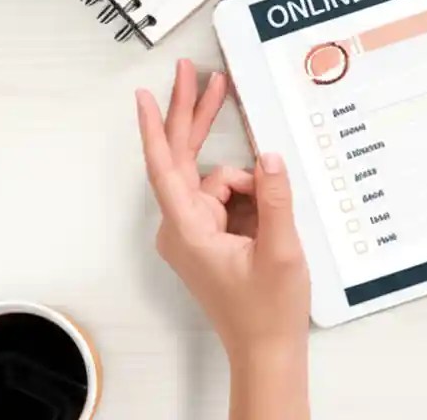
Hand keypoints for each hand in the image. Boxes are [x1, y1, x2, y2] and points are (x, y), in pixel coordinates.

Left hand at [135, 59, 309, 361]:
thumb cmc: (265, 311)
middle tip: (206, 78)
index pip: (165, 168)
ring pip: (218, 180)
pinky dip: (253, 198)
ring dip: (248, 182)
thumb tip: (268, 158)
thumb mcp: (280, 251)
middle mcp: (184, 228)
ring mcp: (197, 231)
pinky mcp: (212, 235)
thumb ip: (275, 200)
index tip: (146, 96)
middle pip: (185, 160)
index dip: (155, 128)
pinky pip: (230, 198)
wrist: (266, 348)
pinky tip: (271, 215)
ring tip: (272, 211)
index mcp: (189, 231)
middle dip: (197, 117)